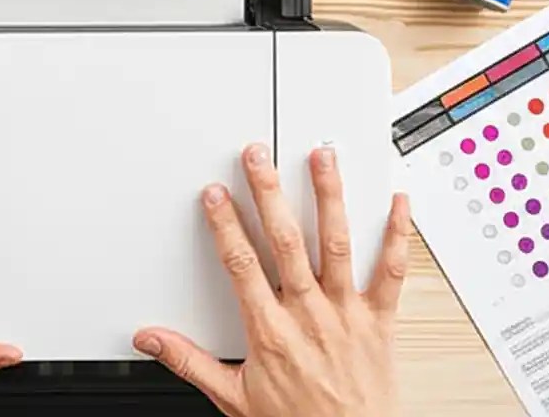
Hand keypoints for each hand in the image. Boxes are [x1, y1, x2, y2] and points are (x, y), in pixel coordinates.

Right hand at [134, 145, 412, 416]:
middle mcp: (309, 314)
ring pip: (336, 244)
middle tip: (258, 156)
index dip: (225, 224)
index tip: (215, 194)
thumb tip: (152, 340)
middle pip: (286, 241)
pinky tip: (397, 202)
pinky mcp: (380, 320)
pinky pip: (392, 272)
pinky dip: (396, 235)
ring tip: (322, 158)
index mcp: (270, 331)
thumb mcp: (233, 398)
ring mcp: (347, 313)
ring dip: (329, 197)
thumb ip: (190, 361)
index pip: (241, 264)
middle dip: (269, 192)